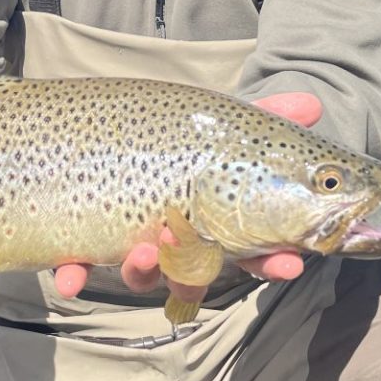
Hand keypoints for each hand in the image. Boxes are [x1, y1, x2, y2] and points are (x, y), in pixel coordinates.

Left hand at [53, 90, 322, 301]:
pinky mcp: (82, 242)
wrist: (96, 132)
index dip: (272, 261)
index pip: (249, 250)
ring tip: (144, 249)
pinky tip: (69, 276)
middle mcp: (171, 240)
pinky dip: (73, 273)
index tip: (291, 264)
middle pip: (195, 271)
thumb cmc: (175, 136)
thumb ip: (264, 117)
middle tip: (194, 267)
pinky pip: (76, 266)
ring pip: (140, 272)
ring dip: (144, 270)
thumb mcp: (219, 123)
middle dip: (202, 276)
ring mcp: (126, 243)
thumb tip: (312, 103)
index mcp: (211, 222)